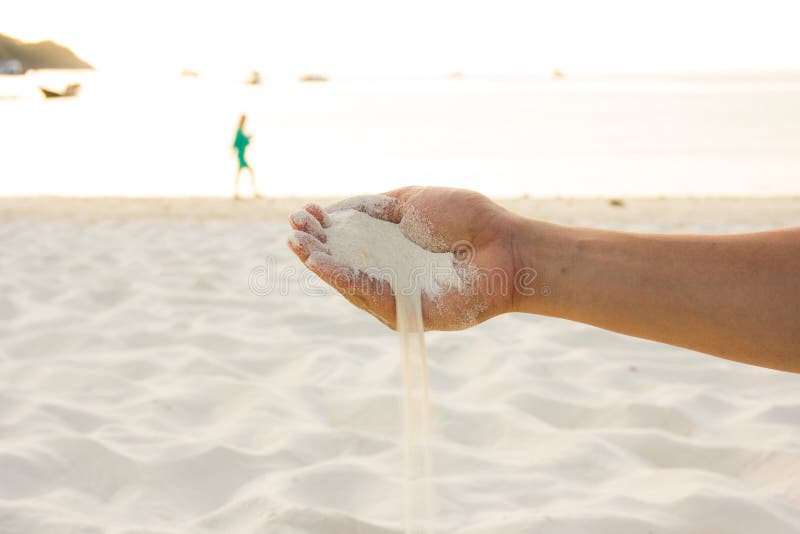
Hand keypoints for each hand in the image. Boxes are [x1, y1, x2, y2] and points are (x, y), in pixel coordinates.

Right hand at [287, 187, 521, 329]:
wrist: (505, 246)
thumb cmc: (467, 219)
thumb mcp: (412, 202)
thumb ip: (374, 207)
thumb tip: (335, 210)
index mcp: (393, 246)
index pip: (349, 239)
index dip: (324, 227)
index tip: (305, 213)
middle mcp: (390, 272)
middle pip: (343, 262)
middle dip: (315, 246)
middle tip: (293, 230)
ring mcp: (397, 295)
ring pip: (349, 282)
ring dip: (321, 264)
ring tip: (298, 245)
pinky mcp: (407, 314)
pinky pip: (369, 296)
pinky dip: (344, 279)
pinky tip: (322, 263)